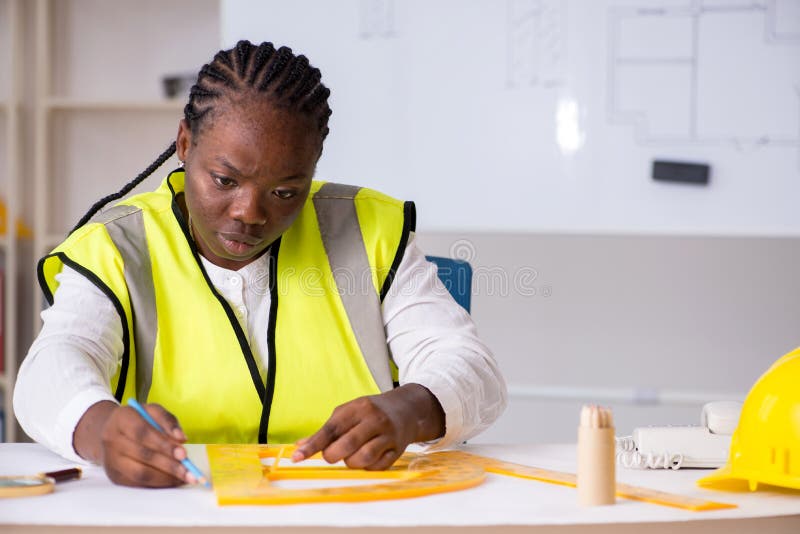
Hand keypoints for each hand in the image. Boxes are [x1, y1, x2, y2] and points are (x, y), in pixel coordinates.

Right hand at [73, 400, 193, 486]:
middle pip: (143, 455)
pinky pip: (138, 484)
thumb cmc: (138, 420)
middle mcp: (112, 440)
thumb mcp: (152, 411)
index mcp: (122, 419)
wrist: (109, 431)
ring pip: (140, 473)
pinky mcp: (114, 476)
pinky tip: (174, 480)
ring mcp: (111, 461)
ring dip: (166, 477)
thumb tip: (181, 439)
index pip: (143, 433)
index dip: (164, 444)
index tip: (184, 453)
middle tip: (189, 471)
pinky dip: (159, 484)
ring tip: (185, 477)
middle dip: (169, 465)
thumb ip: (168, 421)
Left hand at [291, 383, 444, 469]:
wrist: (406, 410)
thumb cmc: (370, 412)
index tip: (296, 457)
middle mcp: (374, 420)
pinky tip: (367, 457)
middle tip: (332, 455)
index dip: (312, 445)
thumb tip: (299, 447)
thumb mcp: (348, 413)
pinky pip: (376, 467)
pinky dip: (366, 467)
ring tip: (351, 455)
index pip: (330, 429)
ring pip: (362, 458)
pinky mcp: (397, 450)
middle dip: (332, 455)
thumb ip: (325, 430)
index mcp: (358, 408)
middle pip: (346, 445)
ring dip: (350, 462)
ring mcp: (387, 435)